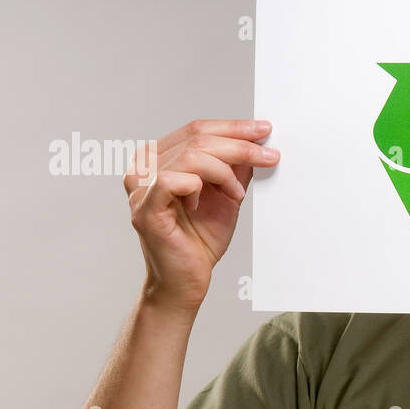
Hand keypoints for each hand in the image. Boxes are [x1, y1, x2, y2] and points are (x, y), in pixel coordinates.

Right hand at [124, 119, 277, 314]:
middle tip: (268, 156)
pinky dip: (199, 187)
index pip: (196, 129)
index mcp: (158, 158)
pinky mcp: (145, 208)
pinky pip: (174, 180)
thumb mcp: (226, 195)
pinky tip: (202, 204)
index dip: (233, 127)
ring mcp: (140, 187)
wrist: (187, 281)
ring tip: (236, 194)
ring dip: (224, 172)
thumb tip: (256, 141)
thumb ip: (235, 168)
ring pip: (191, 156)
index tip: (264, 130)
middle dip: (240, 145)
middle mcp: (143, 168)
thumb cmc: (199, 240)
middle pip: (196, 138)